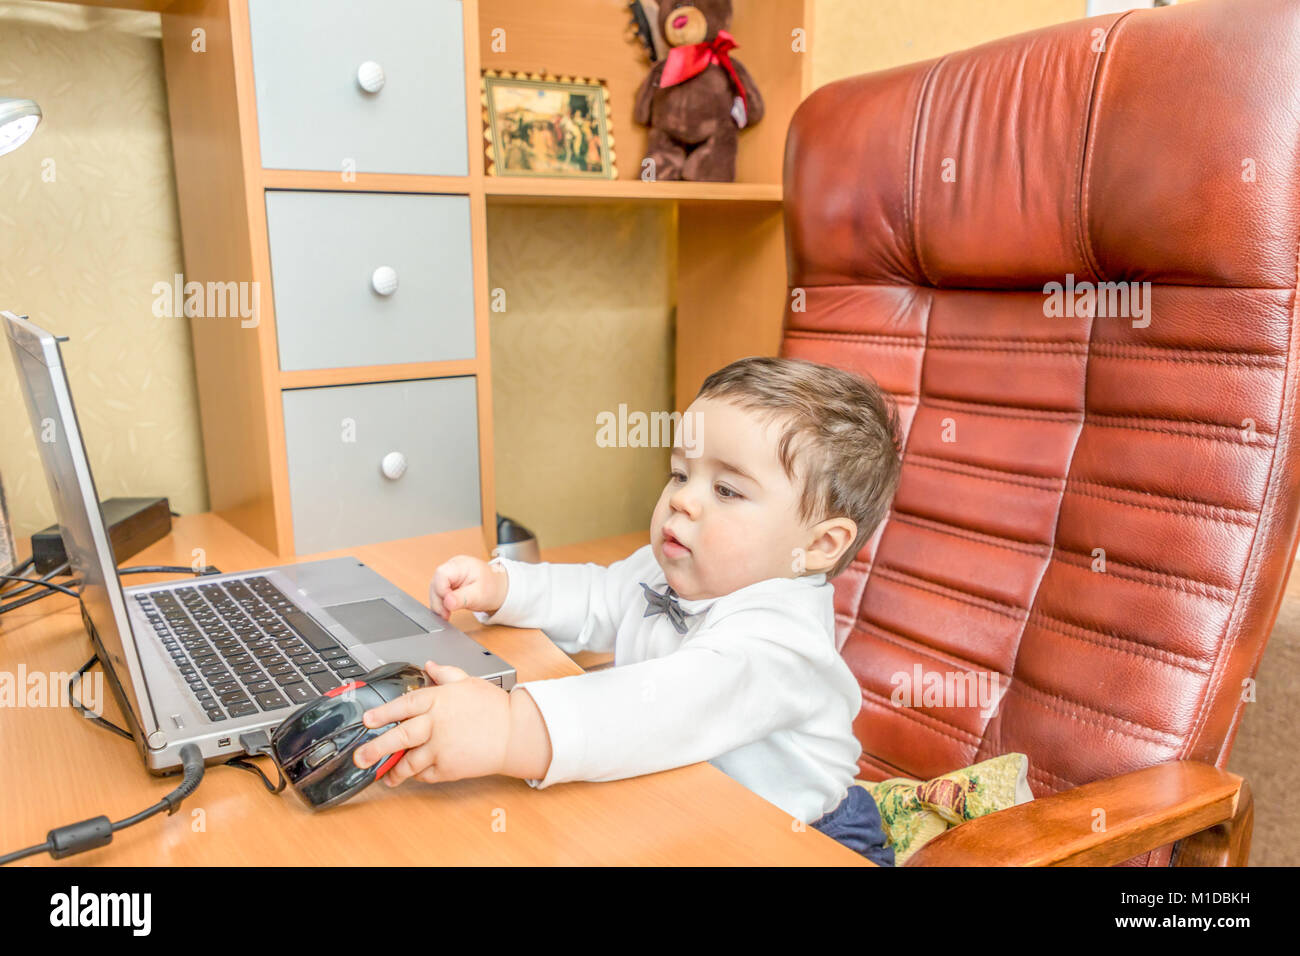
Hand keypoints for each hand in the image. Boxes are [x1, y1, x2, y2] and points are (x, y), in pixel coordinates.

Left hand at [352, 660, 511, 785]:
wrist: (515, 734)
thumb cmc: (493, 708)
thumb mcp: (468, 682)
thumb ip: (444, 674)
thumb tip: (429, 666)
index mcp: (439, 700)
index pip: (404, 704)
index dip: (383, 712)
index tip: (367, 719)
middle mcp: (436, 724)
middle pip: (400, 737)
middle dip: (376, 748)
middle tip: (359, 757)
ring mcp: (442, 748)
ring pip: (409, 762)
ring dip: (394, 771)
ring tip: (384, 776)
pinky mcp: (449, 768)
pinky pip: (426, 774)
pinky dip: (418, 775)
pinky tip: (414, 774)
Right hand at [429, 554, 508, 619]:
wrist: (498, 588)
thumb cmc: (491, 588)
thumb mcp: (479, 595)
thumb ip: (462, 598)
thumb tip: (447, 602)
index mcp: (461, 565)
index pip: (441, 574)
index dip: (441, 590)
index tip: (448, 604)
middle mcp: (452, 567)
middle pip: (435, 582)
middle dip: (438, 600)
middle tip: (446, 614)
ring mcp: (449, 574)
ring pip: (434, 589)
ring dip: (438, 603)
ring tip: (447, 614)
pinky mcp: (447, 583)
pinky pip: (438, 593)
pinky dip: (440, 603)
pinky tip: (446, 611)